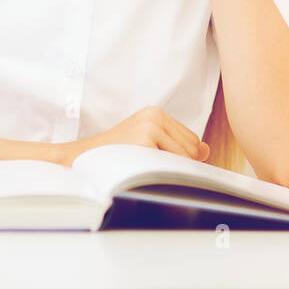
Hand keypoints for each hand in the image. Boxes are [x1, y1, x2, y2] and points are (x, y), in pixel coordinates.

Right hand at [55, 106, 209, 166]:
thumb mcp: (147, 142)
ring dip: (168, 170)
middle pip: (191, 149)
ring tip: (143, 166)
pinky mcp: (145, 143)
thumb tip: (205, 150)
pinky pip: (171, 166)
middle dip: (177, 163)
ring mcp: (149, 129)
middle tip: (147, 165)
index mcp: (154, 113)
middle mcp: (153, 117)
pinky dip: (161, 174)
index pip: (191, 140)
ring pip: (184, 159)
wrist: (83, 159)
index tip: (157, 161)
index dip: (181, 157)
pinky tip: (141, 170)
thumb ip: (177, 144)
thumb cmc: (116, 154)